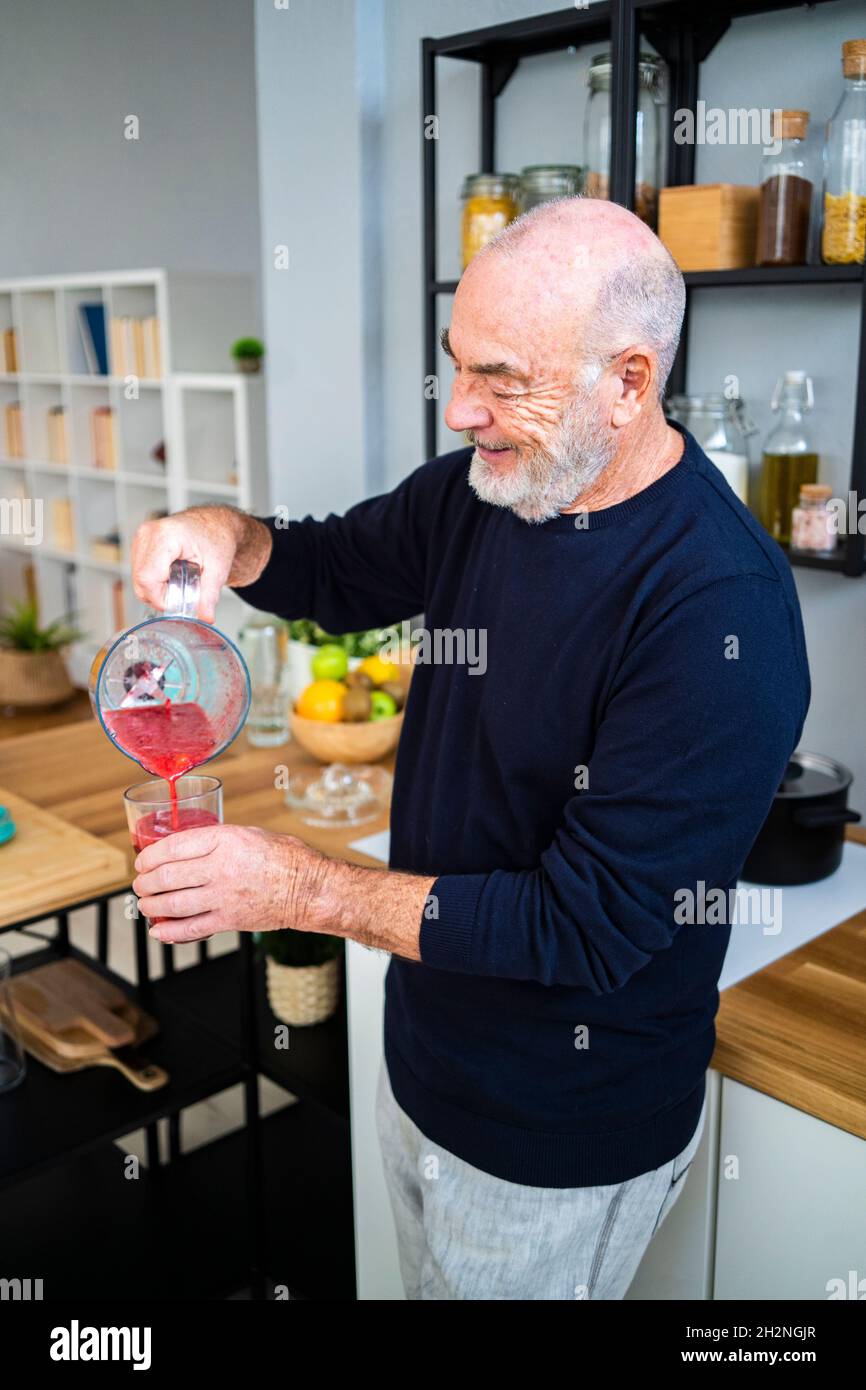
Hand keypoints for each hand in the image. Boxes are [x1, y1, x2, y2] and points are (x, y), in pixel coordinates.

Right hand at [131, 506, 271, 622]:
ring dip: (157, 589)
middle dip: (161, 595)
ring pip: (138, 580)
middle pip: (140, 581)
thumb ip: (209, 596)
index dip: (162, 598)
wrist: (214, 524)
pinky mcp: (139, 544)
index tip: (181, 601)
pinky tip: (171, 573)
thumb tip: (205, 618)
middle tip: (183, 591)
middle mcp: (148, 534)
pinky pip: (139, 573)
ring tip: (179, 579)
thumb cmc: (216, 539)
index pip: (148, 579)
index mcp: (166, 536)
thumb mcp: (218, 570)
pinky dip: (154, 581)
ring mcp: (140, 538)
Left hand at [132, 822, 336, 943]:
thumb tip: (189, 846)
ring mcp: (223, 896)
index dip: (150, 856)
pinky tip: (158, 930)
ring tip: (145, 905)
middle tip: (140, 884)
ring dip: (151, 905)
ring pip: (173, 903)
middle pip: (167, 876)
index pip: (174, 847)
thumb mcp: (249, 834)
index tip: (142, 861)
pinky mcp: (228, 920)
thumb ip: (217, 839)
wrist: (308, 889)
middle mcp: (221, 868)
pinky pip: (191, 928)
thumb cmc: (285, 858)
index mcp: (225, 840)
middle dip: (145, 882)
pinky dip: (169, 931)